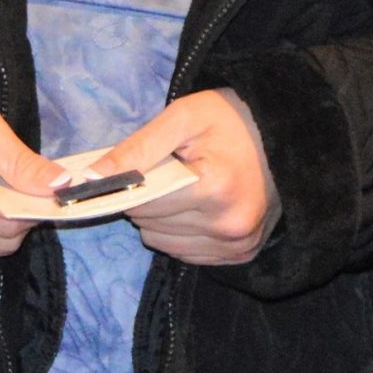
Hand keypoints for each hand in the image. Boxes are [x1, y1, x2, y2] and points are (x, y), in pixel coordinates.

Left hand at [92, 88, 280, 266]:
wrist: (282, 134)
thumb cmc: (229, 118)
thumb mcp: (182, 117)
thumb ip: (136, 148)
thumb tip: (90, 178)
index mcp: (215, 187)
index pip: (144, 203)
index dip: (131, 183)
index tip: (129, 168)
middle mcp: (228, 225)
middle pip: (151, 225)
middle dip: (146, 199)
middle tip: (165, 170)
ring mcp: (237, 246)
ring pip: (163, 244)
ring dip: (160, 219)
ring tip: (182, 187)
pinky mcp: (241, 256)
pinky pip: (185, 254)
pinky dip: (180, 232)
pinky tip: (196, 206)